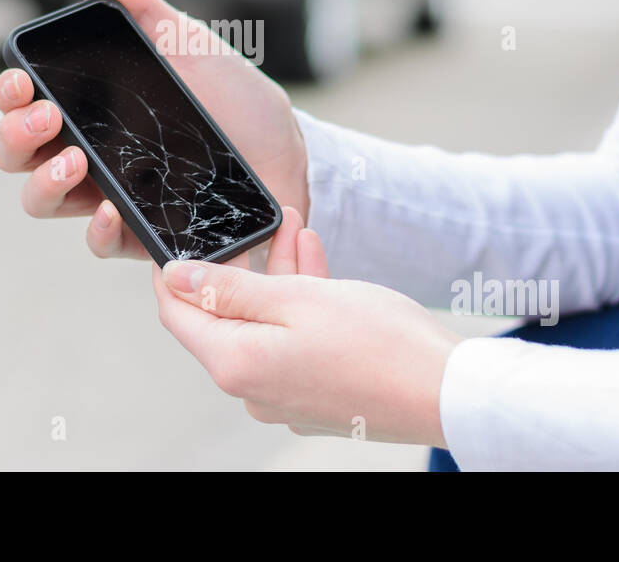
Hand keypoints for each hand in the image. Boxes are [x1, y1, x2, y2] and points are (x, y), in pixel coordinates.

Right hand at [0, 0, 310, 261]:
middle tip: (48, 116)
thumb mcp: (188, 42)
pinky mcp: (144, 234)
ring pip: (43, 203)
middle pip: (17, 157)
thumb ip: (139, 6)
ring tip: (74, 160)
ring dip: (43, 182)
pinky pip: (100, 244)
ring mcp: (111, 196)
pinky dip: (95, 230)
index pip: (24, 106)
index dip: (8, 96)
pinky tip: (109, 208)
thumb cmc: (235, 95)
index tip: (22, 80)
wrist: (291, 146)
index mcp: (91, 109)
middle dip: (15, 136)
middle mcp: (90, 153)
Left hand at [152, 213, 463, 445]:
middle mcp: (253, 390)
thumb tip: (175, 278)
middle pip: (227, 317)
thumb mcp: (296, 297)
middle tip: (267, 221)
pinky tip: (318, 265)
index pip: (178, 314)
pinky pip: (291, 343)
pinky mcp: (315, 397)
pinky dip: (300, 306)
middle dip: (244, 263)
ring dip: (278, 277)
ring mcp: (285, 397)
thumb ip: (229, 288)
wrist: (446, 391)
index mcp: (236, 365)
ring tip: (300, 230)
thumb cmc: (380, 343)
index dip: (173, 273)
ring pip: (265, 324)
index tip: (179, 240)